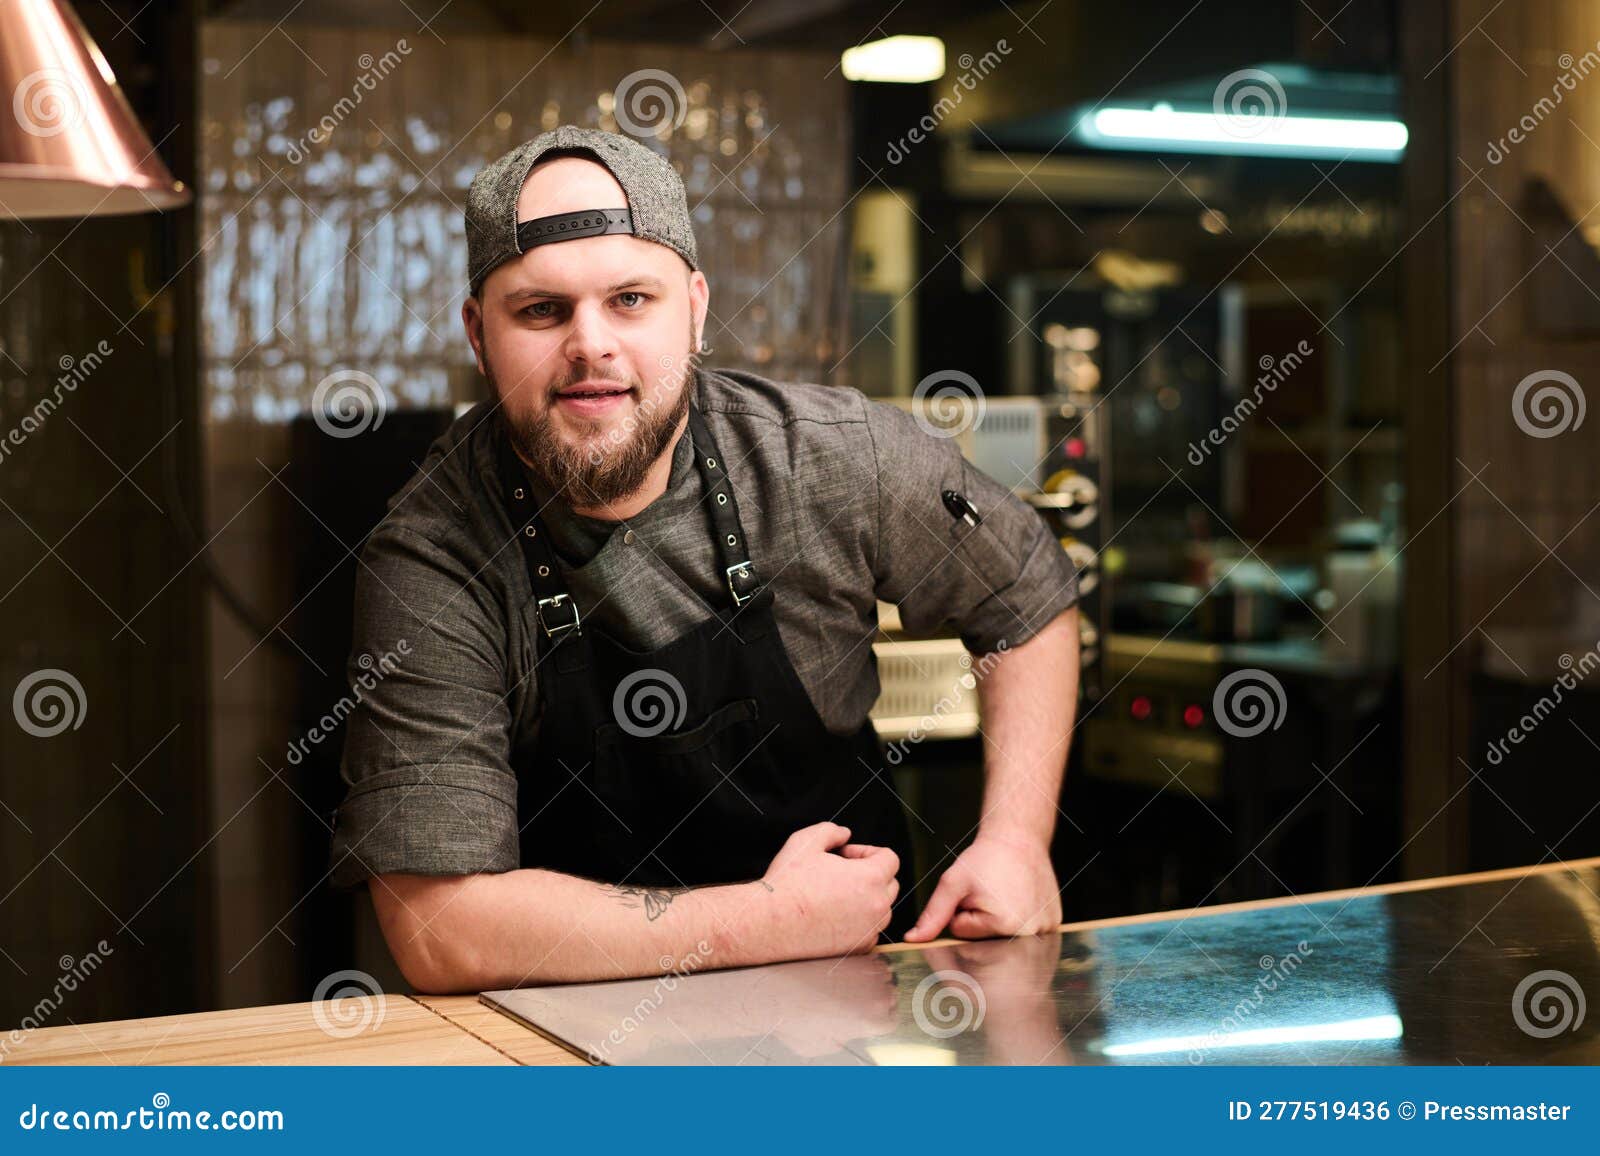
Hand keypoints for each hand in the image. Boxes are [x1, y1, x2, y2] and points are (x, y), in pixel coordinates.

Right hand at [762, 822, 898, 957]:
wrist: (768, 923)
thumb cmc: (787, 884)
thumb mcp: (806, 841)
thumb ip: (832, 831)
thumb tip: (845, 834)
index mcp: (870, 878)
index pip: (890, 858)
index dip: (867, 851)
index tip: (846, 855)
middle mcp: (876, 906)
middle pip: (890, 883)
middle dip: (870, 873)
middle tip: (840, 873)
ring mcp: (869, 930)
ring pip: (882, 909)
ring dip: (867, 898)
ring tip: (837, 894)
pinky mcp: (858, 948)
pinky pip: (870, 931)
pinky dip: (860, 922)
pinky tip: (835, 915)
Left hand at [903, 832, 1060, 940]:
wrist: (1019, 838)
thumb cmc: (986, 858)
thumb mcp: (953, 883)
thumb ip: (933, 915)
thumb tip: (912, 939)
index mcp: (1004, 927)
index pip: (962, 932)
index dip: (962, 910)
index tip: (975, 891)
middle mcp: (1029, 934)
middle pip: (983, 941)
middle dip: (978, 920)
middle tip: (989, 892)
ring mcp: (1046, 930)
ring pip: (1002, 937)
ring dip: (997, 921)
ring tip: (1005, 894)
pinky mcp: (1054, 924)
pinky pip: (1023, 932)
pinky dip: (1018, 919)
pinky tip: (1020, 898)